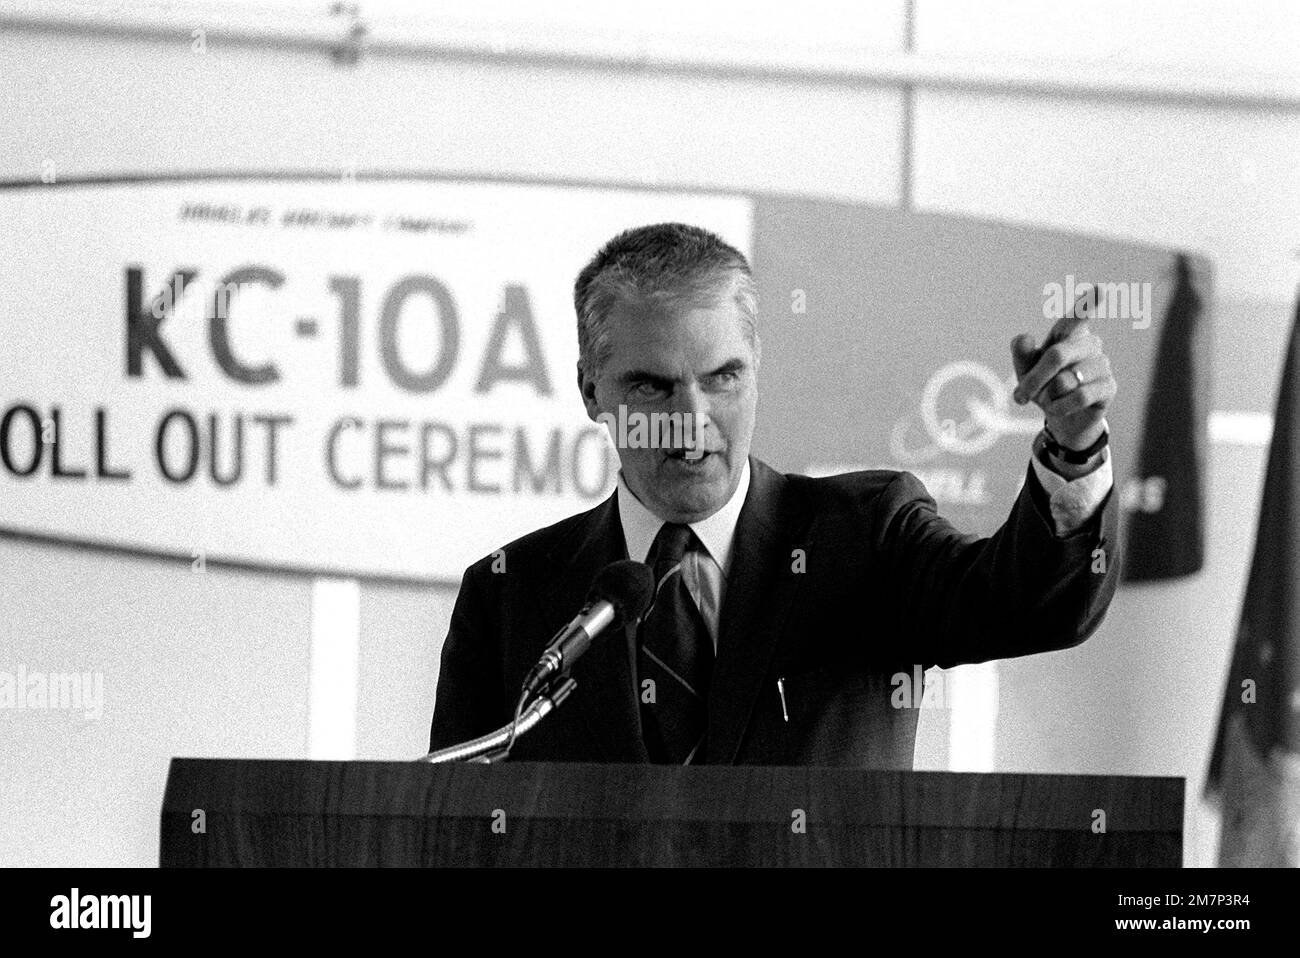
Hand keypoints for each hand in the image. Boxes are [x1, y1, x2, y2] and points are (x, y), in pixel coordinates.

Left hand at [1010, 290, 1116, 450]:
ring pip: (1067, 380)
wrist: (1061, 417)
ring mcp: (1102, 364)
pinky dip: (1061, 407)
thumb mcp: (1026, 371)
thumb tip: (1024, 337)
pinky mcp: (1109, 386)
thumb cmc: (1043, 385)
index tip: (1099, 290)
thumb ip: (1021, 354)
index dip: (1087, 304)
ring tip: (1048, 401)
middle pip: (1057, 355)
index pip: (1076, 316)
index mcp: (1068, 334)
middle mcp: (1089, 343)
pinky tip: (1058, 409)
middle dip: (1034, 379)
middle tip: (1019, 397)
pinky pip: (1080, 396)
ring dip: (1049, 396)